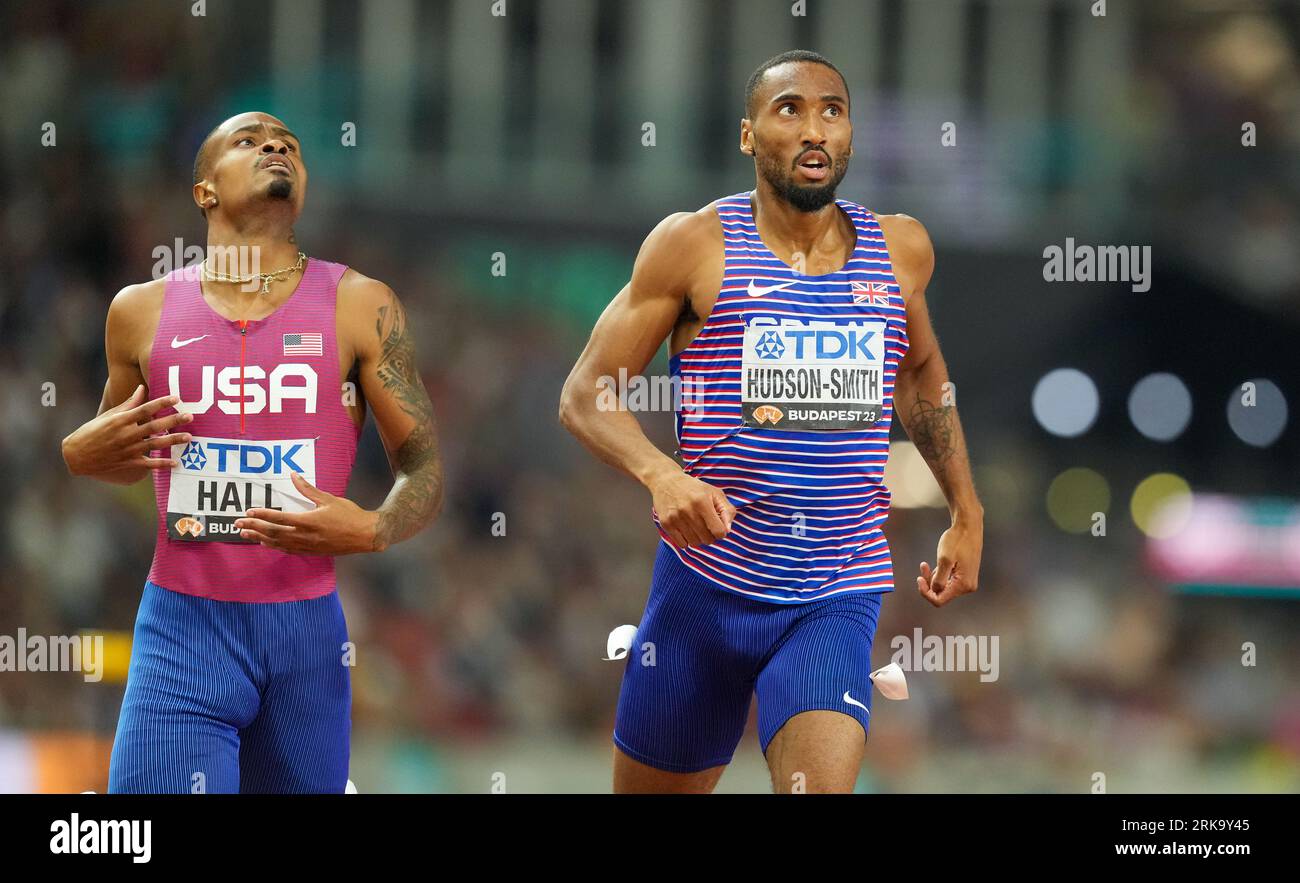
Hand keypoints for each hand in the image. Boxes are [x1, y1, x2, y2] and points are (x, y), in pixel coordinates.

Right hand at [62, 384, 193, 475]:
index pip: (144, 409)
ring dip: (173, 441)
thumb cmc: (91, 432)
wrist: (75, 456)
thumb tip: (142, 388)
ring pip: (155, 444)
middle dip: (173, 421)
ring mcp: (128, 450)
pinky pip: (148, 464)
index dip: (161, 403)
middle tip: (190, 416)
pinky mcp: (128, 462)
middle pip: (154, 426)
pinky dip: (162, 464)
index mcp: (120, 420)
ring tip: (189, 437)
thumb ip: (128, 403)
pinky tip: (176, 462)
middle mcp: (126, 434)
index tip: (176, 398)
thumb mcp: (108, 416)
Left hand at [234, 471, 379, 554]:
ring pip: (277, 543)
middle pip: (272, 532)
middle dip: (253, 527)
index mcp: (308, 521)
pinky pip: (287, 550)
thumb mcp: (329, 499)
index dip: (261, 514)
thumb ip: (308, 489)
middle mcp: (304, 536)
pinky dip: (273, 546)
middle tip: (236, 524)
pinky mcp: (311, 552)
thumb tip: (293, 475)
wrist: (366, 535)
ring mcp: (307, 546)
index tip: (248, 511)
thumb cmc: (349, 515)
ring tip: (245, 534)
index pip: (278, 518)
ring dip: (259, 538)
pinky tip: (264, 543)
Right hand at [649, 469, 735, 548]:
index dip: (721, 532)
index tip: (718, 526)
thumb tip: (727, 530)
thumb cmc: (694, 488)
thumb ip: (727, 510)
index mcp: (703, 502)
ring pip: (695, 543)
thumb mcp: (715, 493)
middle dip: (710, 535)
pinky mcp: (666, 523)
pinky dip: (686, 540)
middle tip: (706, 525)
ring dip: (698, 538)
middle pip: (707, 539)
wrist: (666, 481)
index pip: (718, 531)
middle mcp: (688, 511)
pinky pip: (682, 544)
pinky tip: (686, 529)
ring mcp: (675, 518)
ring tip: (695, 526)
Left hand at [916, 517, 982, 606]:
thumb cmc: (957, 540)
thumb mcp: (944, 559)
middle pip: (941, 594)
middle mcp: (967, 587)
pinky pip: (948, 581)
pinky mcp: (965, 575)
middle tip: (923, 567)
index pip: (939, 600)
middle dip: (929, 584)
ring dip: (932, 578)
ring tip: (925, 564)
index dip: (925, 593)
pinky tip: (933, 565)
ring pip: (943, 588)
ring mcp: (967, 581)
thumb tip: (936, 591)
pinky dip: (939, 575)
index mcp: (963, 585)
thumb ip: (939, 579)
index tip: (919, 579)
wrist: (968, 526)